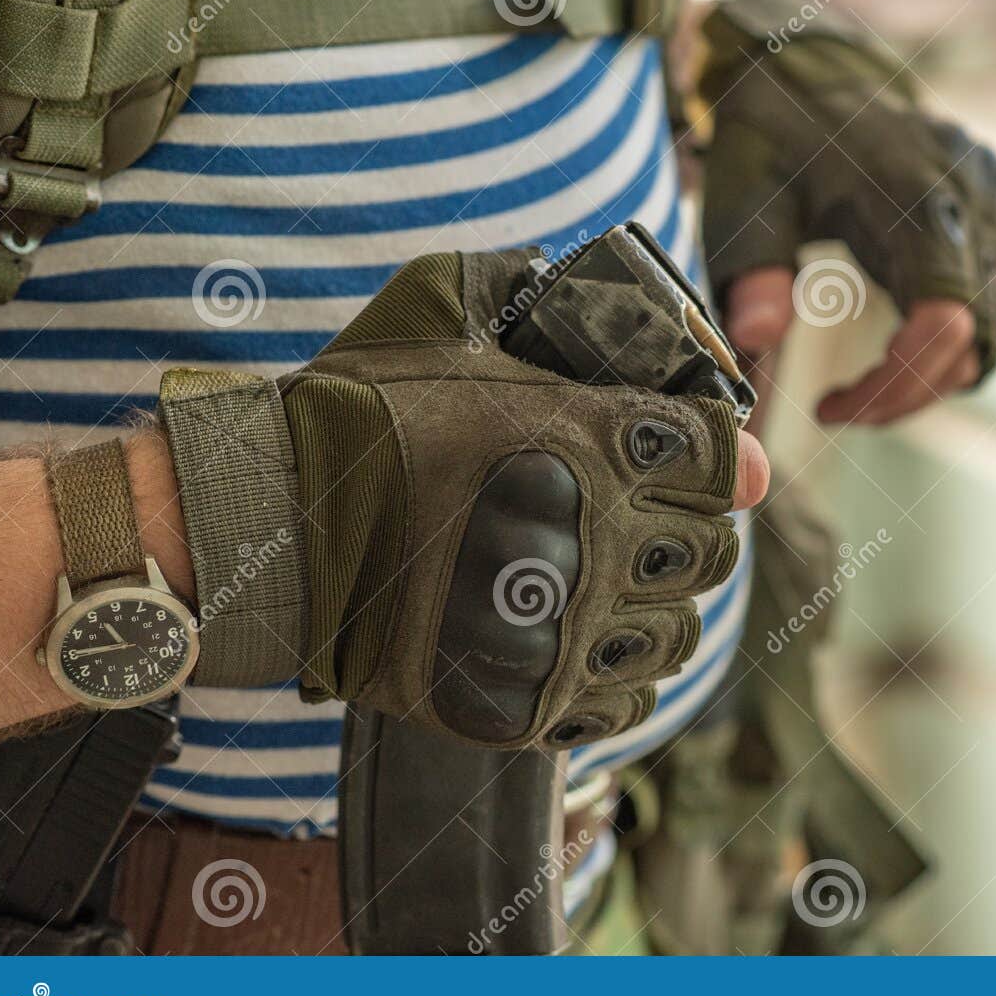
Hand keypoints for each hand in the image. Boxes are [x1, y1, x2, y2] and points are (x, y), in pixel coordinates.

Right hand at [277, 246, 760, 749]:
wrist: (273, 528)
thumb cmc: (355, 416)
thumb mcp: (438, 309)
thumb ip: (531, 291)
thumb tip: (580, 293)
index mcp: (600, 439)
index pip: (722, 459)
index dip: (712, 458)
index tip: (683, 458)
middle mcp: (603, 538)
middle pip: (711, 551)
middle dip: (683, 533)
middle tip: (634, 523)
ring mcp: (570, 631)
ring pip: (675, 632)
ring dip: (651, 607)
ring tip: (602, 587)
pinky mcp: (532, 703)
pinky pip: (626, 703)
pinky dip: (615, 677)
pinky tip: (577, 643)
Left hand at [698, 0, 995, 418]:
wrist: (811, 69)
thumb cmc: (772, 138)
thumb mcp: (744, 198)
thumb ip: (749, 268)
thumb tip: (752, 343)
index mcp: (914, 192)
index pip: (943, 321)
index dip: (896, 384)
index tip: (830, 409)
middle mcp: (969, 197)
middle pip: (974, 338)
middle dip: (907, 391)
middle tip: (839, 409)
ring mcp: (990, 204)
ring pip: (988, 329)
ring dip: (927, 373)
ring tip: (857, 385)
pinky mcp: (993, 214)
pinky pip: (988, 304)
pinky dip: (944, 342)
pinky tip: (888, 346)